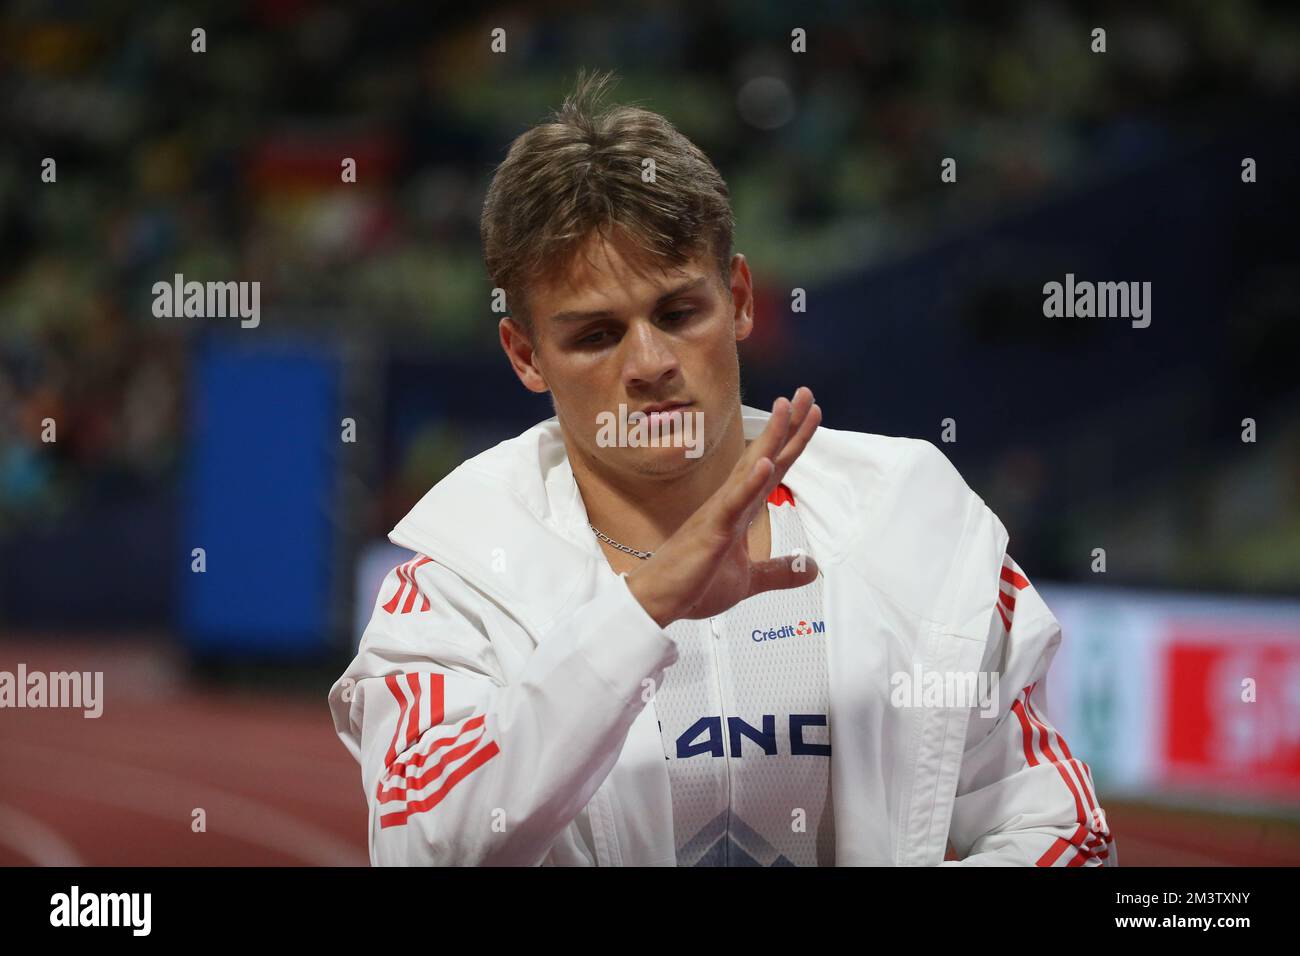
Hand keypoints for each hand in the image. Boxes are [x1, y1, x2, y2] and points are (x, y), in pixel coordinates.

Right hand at [626, 387, 821, 626]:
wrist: (658, 601)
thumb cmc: (694, 585)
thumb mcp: (749, 580)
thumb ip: (780, 572)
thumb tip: (811, 568)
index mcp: (741, 510)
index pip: (773, 469)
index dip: (792, 441)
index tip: (809, 413)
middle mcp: (731, 502)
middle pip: (764, 456)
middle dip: (787, 425)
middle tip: (804, 393)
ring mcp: (720, 512)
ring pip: (750, 468)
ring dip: (770, 438)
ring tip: (786, 408)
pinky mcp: (712, 529)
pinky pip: (733, 502)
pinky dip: (750, 482)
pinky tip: (764, 463)